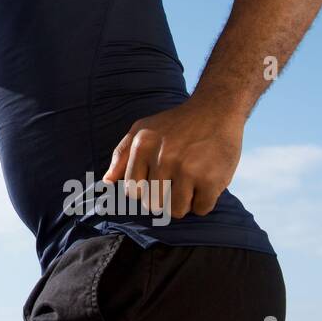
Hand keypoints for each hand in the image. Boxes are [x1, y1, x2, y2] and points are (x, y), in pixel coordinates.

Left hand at [100, 98, 243, 219]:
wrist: (215, 110)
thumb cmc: (174, 124)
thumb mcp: (142, 129)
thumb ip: (121, 154)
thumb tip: (107, 182)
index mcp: (142, 147)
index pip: (132, 191)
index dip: (144, 192)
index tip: (155, 182)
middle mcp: (162, 158)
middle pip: (153, 204)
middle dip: (163, 200)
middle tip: (174, 184)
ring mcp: (187, 169)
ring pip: (176, 211)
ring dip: (184, 204)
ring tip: (190, 184)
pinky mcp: (210, 179)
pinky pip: (201, 209)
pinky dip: (203, 202)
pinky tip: (206, 183)